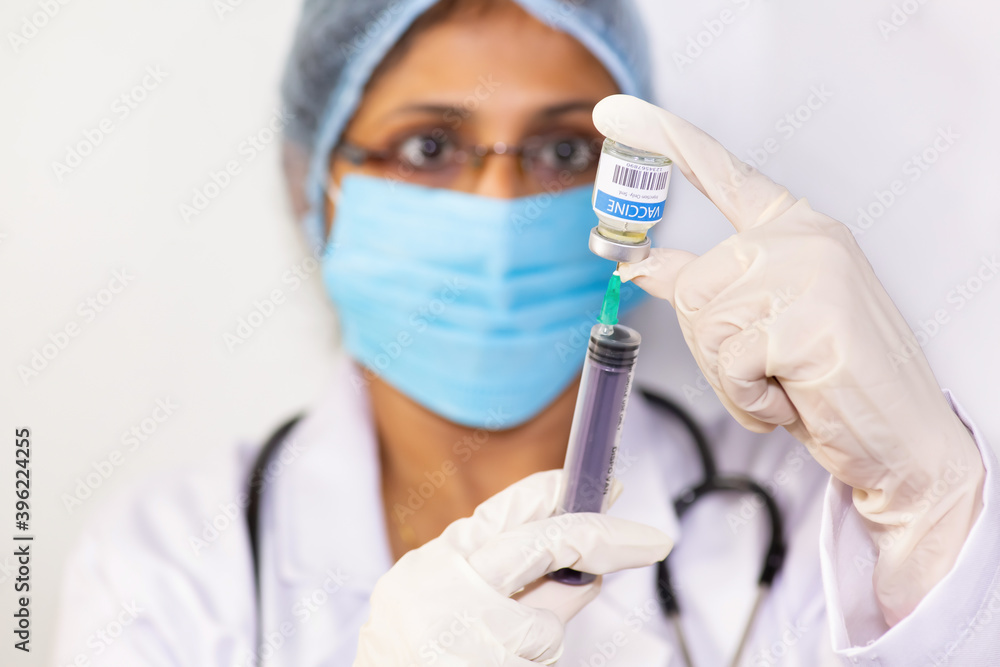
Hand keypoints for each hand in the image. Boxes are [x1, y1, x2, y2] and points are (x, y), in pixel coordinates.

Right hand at [354, 470, 670, 664]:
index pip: (513, 508)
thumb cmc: (418, 648)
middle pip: (550, 542)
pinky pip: (539, 658)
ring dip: (537, 642)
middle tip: (653, 541)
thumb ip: (515, 580)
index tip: (605, 486)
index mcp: (442, 556)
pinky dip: (527, 663)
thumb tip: (583, 570)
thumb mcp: (451, 600)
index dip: (566, 494)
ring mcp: (471, 629)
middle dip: (607, 538)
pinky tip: (489, 662)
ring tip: (487, 653)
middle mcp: (452, 584)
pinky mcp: (495, 661)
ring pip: (548, 623)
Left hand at [594, 94, 984, 624]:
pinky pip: (732, 361)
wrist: (902, 440)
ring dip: (731, 376)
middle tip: (765, 369)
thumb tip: (638, 265)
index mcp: (796, 227)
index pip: (721, 172)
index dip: (665, 140)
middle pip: (691, 284)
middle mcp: (805, 236)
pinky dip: (750, 397)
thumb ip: (706, 286)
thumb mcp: (763, 321)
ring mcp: (811, 271)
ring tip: (785, 382)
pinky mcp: (810, 318)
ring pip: (703, 323)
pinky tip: (794, 398)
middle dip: (711, 347)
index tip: (616, 112)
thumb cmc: (830, 380)